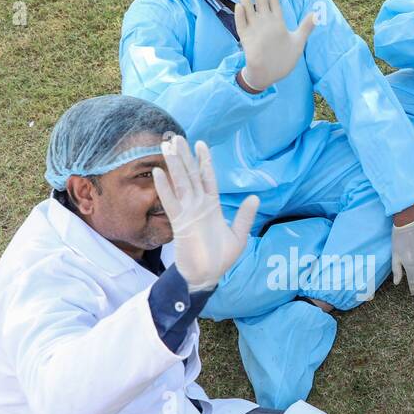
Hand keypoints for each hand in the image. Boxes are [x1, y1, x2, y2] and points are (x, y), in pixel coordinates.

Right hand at [152, 136, 258, 291]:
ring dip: (174, 165)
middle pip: (190, 175)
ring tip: (167, 146)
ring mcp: (187, 212)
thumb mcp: (239, 236)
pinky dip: (164, 188)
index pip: (207, 178)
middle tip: (176, 137)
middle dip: (184, 157)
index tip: (201, 144)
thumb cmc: (220, 258)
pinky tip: (158, 173)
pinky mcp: (179, 223)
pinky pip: (171, 202)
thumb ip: (244, 216)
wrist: (206, 276)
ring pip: (180, 184)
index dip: (204, 161)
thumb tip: (255, 197)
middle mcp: (198, 205)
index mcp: (212, 206)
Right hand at [236, 0, 315, 90]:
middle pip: (261, 1)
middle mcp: (265, 23)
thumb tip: (318, 14)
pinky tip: (240, 7)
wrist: (270, 75)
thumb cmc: (283, 59)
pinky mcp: (247, 40)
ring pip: (249, 11)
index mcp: (277, 22)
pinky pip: (242, 26)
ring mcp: (255, 30)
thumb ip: (306, 27)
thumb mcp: (298, 42)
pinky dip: (241, 17)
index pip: (274, 1)